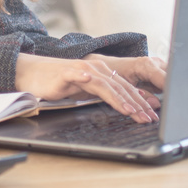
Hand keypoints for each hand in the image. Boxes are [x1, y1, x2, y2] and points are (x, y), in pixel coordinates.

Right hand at [14, 54, 165, 123]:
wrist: (34, 73)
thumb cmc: (61, 83)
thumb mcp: (88, 92)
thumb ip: (107, 96)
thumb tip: (130, 106)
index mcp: (104, 73)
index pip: (127, 88)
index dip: (141, 102)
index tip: (153, 116)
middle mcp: (96, 69)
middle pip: (120, 87)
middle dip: (136, 104)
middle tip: (148, 119)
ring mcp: (82, 69)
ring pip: (104, 84)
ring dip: (118, 97)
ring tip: (129, 110)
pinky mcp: (66, 73)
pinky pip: (77, 75)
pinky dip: (83, 77)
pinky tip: (89, 79)